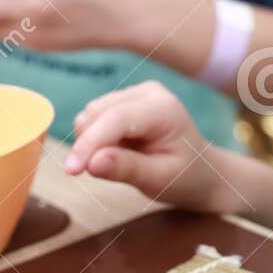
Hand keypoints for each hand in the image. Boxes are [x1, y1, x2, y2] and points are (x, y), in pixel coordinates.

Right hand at [64, 81, 238, 212]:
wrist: (200, 172)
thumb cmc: (185, 178)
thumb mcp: (159, 180)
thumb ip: (126, 169)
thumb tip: (91, 163)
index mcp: (164, 109)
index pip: (116, 119)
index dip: (90, 143)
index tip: (72, 170)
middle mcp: (148, 93)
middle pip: (98, 113)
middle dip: (88, 145)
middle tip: (102, 173)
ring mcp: (135, 93)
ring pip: (91, 114)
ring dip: (92, 142)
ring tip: (120, 161)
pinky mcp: (123, 100)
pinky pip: (93, 117)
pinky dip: (95, 138)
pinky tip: (118, 151)